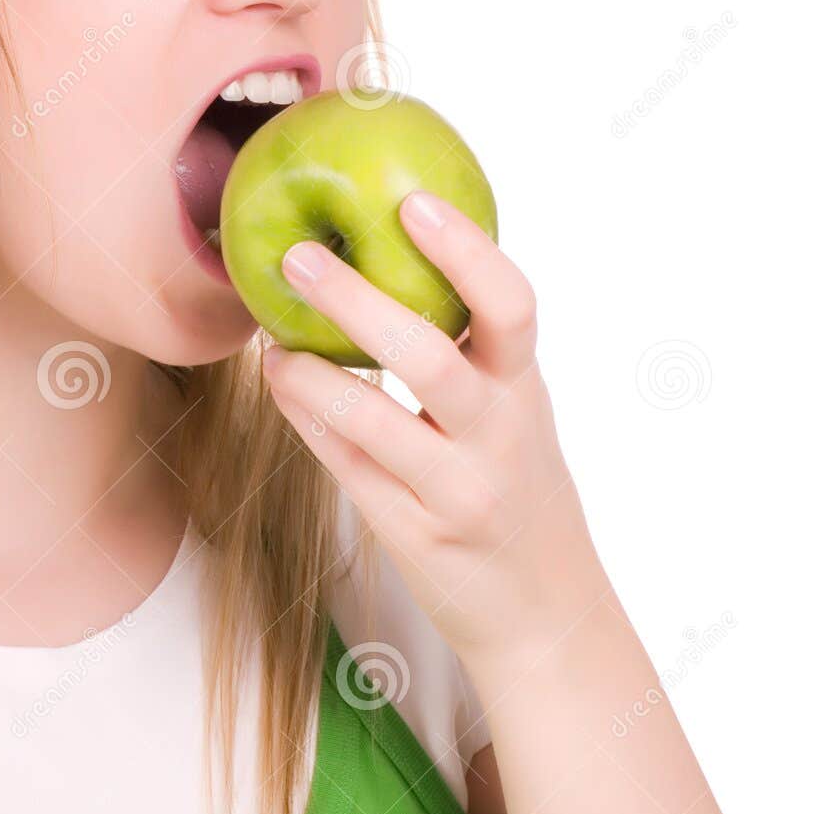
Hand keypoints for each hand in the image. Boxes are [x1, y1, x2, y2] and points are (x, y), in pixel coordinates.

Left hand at [261, 188, 612, 678]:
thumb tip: (396, 254)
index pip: (511, 305)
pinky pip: (347, 467)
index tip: (413, 201)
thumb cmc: (515, 488)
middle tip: (299, 256)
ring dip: (311, 371)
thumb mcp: (513, 412)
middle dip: (358, 300)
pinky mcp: (414, 535)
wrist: (546, 612)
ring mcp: (457, 491)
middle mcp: (499, 437)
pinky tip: (281, 380)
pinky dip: (307, 418)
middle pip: (429, 356)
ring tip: (267, 336)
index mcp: (524, 389)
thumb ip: (471, 350)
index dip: (466, 250)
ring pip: (373, 421)